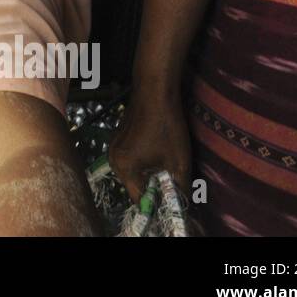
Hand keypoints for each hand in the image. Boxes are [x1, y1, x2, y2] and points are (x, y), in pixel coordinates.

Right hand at [108, 86, 191, 200]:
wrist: (154, 91)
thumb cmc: (166, 126)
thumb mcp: (178, 161)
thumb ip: (179, 188)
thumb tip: (183, 205)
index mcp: (124, 167)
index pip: (138, 198)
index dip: (155, 203)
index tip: (170, 203)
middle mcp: (113, 159)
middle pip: (134, 185)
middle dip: (152, 187)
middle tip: (172, 183)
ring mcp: (114, 147)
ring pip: (133, 171)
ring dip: (149, 173)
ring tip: (167, 166)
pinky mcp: (119, 138)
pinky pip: (130, 158)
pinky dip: (143, 161)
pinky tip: (158, 152)